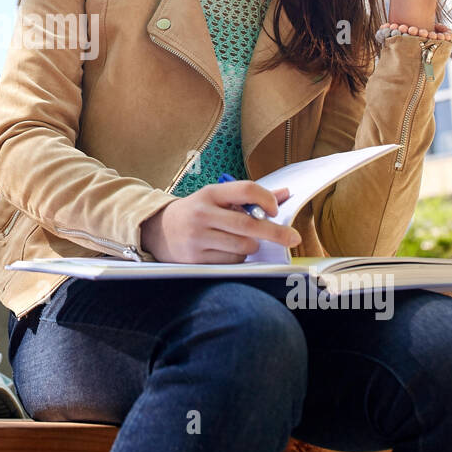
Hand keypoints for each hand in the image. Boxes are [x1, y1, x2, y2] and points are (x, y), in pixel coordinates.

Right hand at [140, 181, 297, 263]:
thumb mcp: (217, 198)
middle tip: (293, 238)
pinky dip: (238, 257)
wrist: (158, 230)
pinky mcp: (196, 258)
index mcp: (210, 193)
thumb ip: (249, 197)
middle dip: (276, 233)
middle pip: (248, 224)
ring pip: (243, 247)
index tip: (275, 210)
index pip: (246, 190)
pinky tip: (227, 250)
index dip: (266, 199)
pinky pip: (232, 261)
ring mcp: (198, 237)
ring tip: (243, 241)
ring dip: (251, 246)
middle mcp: (203, 214)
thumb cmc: (196, 212)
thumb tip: (285, 194)